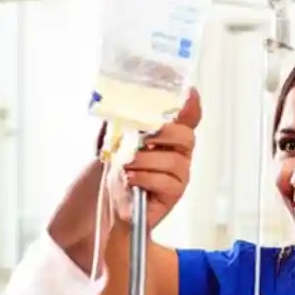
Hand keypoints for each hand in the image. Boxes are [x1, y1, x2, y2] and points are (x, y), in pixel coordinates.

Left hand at [104, 88, 201, 229]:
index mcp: (168, 134)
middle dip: (164, 133)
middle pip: (186, 136)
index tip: (189, 93)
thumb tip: (121, 101)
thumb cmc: (113, 170)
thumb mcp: (112, 138)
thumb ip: (121, 119)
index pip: (188, 116)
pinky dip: (145, 177)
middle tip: (142, 137)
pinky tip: (131, 177)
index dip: (191, 105)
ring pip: (174, 160)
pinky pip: (167, 182)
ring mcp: (178, 175)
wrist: (103, 201)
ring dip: (145, 159)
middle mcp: (178, 153)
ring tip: (125, 163)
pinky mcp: (172, 195)